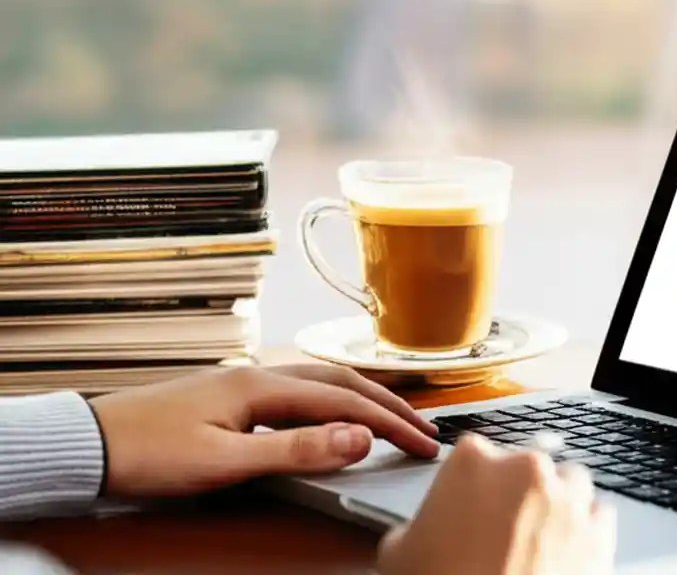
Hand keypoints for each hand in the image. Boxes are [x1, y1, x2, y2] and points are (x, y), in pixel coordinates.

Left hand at [89, 364, 439, 497]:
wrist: (90, 443)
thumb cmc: (148, 453)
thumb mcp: (226, 462)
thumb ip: (296, 450)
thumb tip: (357, 438)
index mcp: (263, 386)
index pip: (347, 401)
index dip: (392, 423)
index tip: (424, 443)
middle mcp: (260, 375)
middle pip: (343, 381)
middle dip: (390, 404)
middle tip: (425, 431)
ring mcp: (246, 382)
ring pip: (324, 380)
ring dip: (365, 397)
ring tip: (394, 418)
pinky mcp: (234, 395)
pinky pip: (303, 388)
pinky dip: (336, 398)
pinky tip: (336, 413)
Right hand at [377, 435, 615, 574]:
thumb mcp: (398, 552)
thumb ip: (416, 525)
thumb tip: (423, 532)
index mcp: (471, 461)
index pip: (475, 453)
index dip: (472, 482)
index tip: (470, 504)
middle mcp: (525, 469)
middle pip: (528, 465)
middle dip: (519, 491)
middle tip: (503, 527)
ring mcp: (567, 499)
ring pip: (571, 483)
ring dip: (558, 502)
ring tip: (540, 535)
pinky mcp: (598, 533)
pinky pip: (600, 515)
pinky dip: (587, 528)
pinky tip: (568, 549)